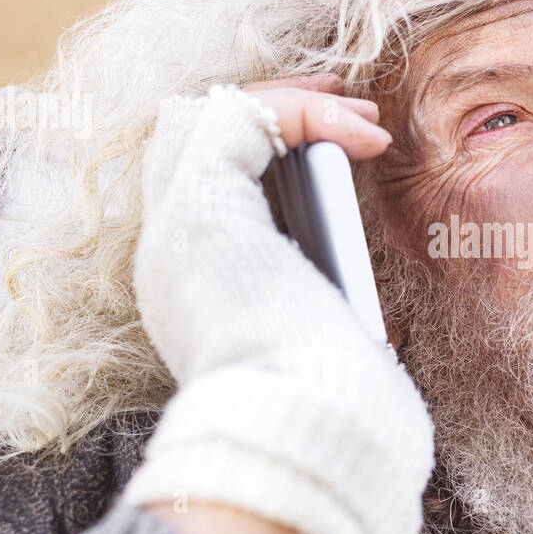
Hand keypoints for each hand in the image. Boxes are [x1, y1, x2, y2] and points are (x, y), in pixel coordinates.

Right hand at [123, 77, 434, 533]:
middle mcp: (169, 253)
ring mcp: (174, 228)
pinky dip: (304, 117)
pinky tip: (362, 137)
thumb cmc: (324, 406)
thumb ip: (318, 319)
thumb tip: (363, 329)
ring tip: (360, 117)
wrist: (300, 429)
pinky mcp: (199, 209)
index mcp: (191, 288)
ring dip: (289, 105)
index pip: (206, 187)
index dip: (266, 154)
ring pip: (207, 117)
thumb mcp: (318, 351)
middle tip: (349, 114)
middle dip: (276, 114)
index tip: (339, 151)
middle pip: (197, 141)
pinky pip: (239, 121)